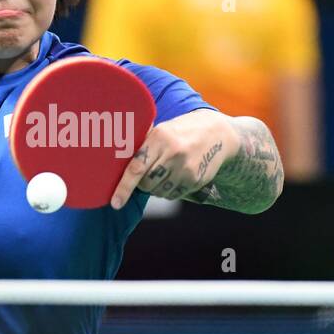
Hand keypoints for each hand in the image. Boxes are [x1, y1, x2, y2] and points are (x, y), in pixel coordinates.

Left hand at [110, 110, 237, 208]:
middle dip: (144, 183)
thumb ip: (143, 145)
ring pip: (159, 192)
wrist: (218, 135)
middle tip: (151, 170)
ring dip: (157, 187)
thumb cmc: (182, 131)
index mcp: (159, 137)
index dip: (123, 188)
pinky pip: (173, 195)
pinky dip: (170, 189)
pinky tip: (177, 174)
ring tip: (167, 169)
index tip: (115, 203)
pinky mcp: (195, 180)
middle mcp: (173, 153)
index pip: (136, 168)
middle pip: (146, 184)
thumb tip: (116, 162)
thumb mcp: (162, 130)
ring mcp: (186, 169)